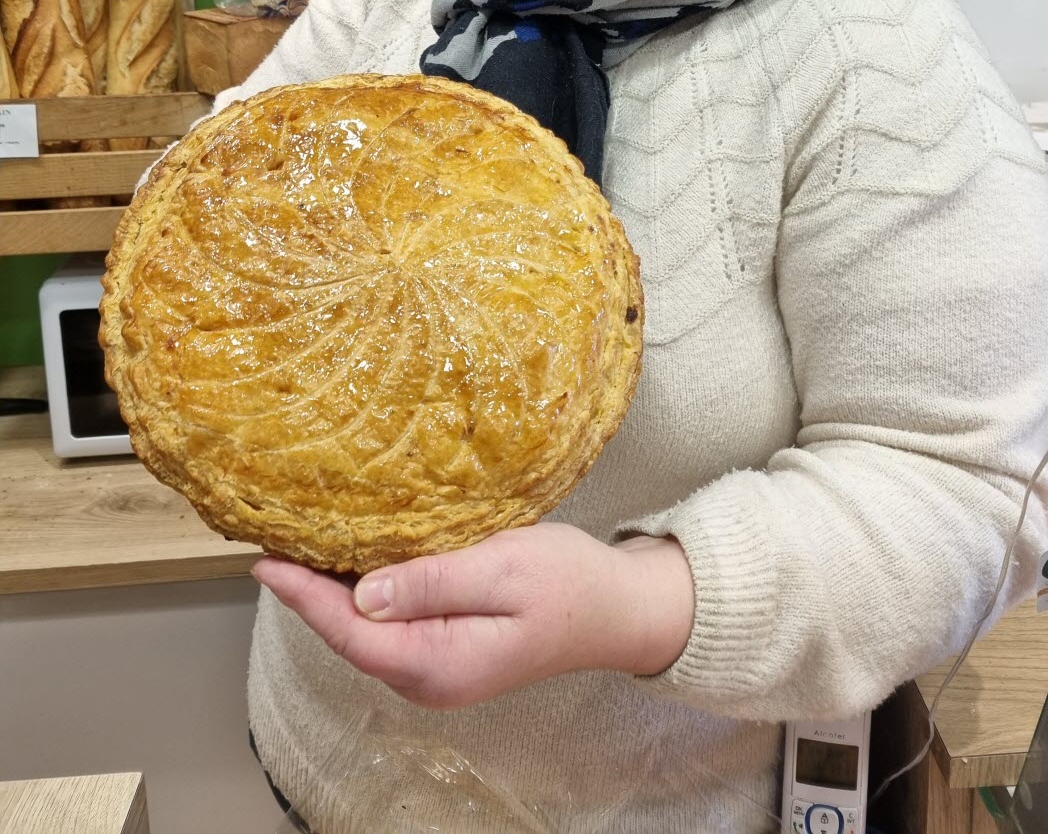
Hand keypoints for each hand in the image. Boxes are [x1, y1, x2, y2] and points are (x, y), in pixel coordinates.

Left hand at [252, 522, 694, 708]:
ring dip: (334, 590)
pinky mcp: (449, 648)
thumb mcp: (501, 570)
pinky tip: (354, 559)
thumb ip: (431, 583)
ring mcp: (439, 667)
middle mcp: (429, 676)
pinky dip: (365, 591)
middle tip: (271, 538)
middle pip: (350, 634)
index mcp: (438, 663)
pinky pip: (392, 622)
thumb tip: (361, 593)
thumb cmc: (567, 583)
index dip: (302, 594)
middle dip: (309, 591)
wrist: (617, 608)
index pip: (349, 630)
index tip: (263, 560)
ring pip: (368, 628)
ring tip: (299, 544)